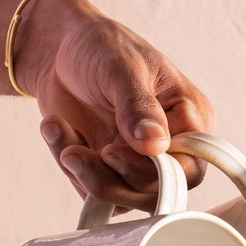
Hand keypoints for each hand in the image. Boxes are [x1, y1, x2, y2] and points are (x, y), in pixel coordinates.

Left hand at [13, 0, 214, 210]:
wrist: (60, 49)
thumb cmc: (102, 47)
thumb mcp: (122, 67)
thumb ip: (139, 106)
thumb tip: (154, 145)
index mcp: (190, 120)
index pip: (189, 170)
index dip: (153, 173)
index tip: (111, 151)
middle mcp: (170, 148)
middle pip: (154, 194)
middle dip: (109, 177)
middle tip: (74, 151)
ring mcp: (137, 163)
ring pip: (120, 198)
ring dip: (82, 171)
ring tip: (56, 130)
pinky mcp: (107, 171)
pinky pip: (90, 192)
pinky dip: (68, 165)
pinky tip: (56, 129)